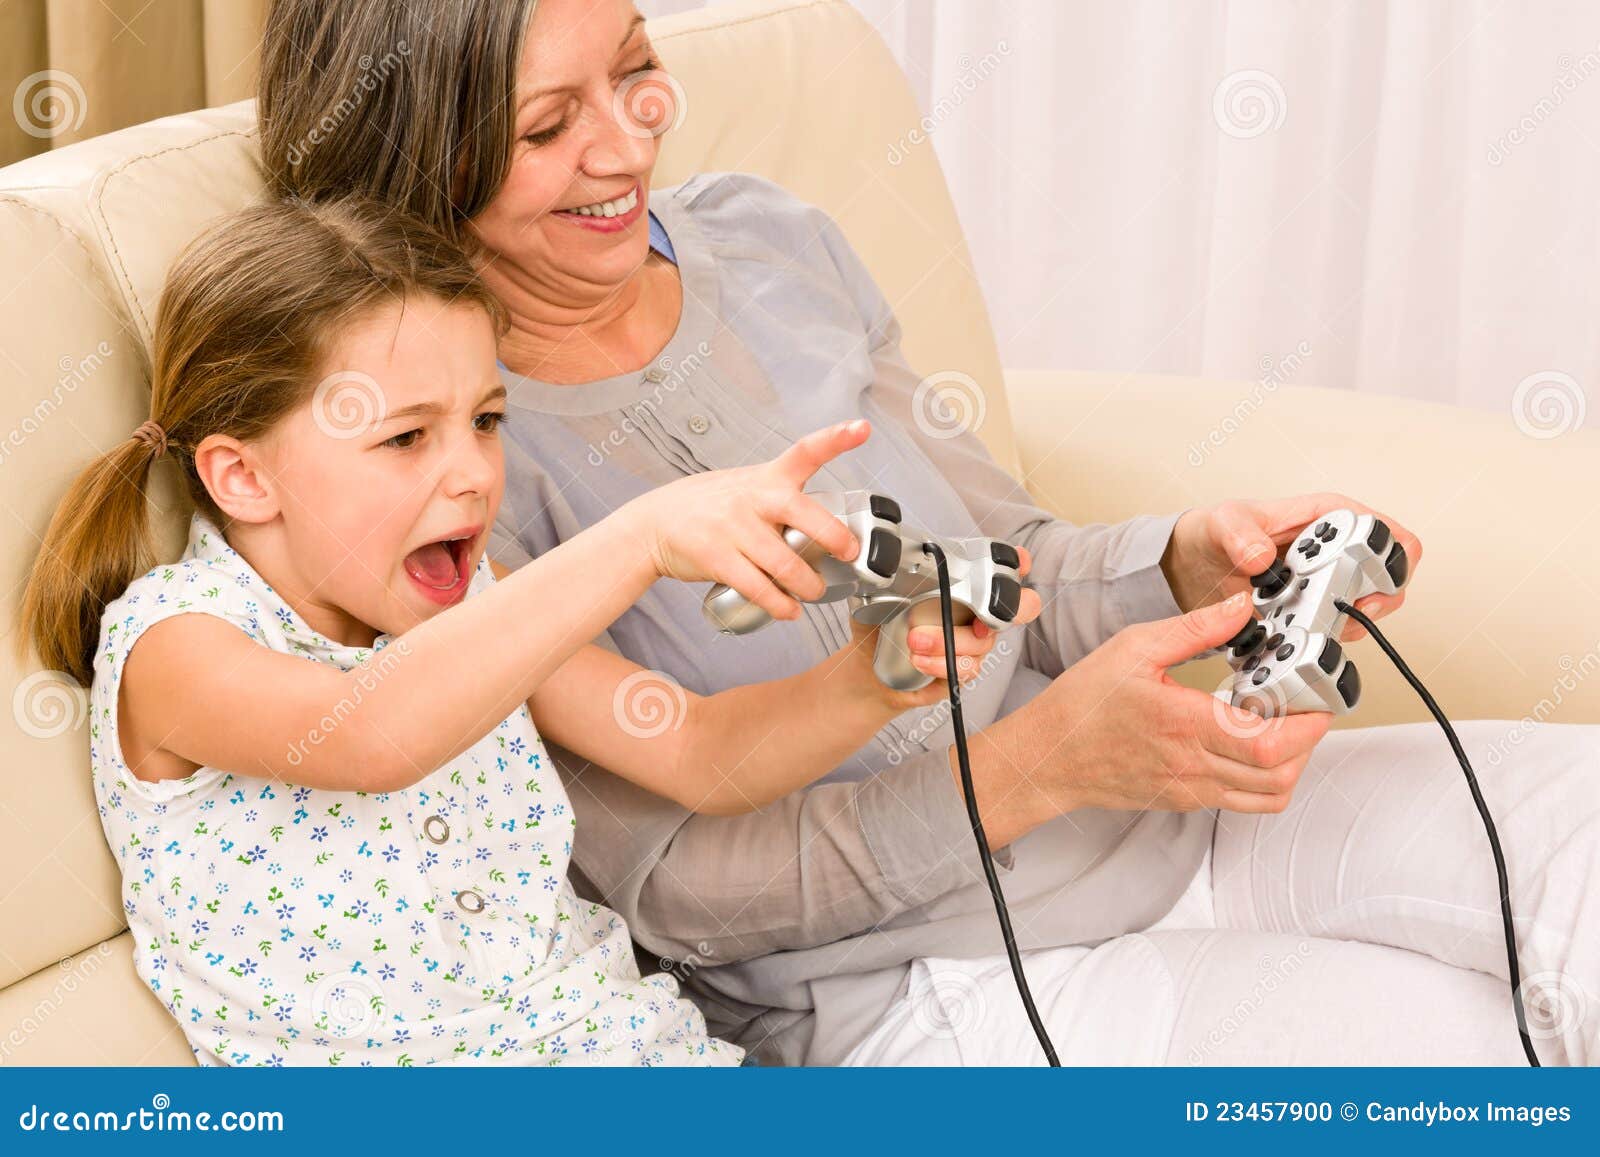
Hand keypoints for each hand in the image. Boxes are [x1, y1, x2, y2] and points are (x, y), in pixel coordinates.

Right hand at [620, 421, 870, 620]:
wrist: (654, 523)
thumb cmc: (709, 506)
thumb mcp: (746, 486)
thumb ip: (782, 499)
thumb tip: (827, 531)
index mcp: (766, 477)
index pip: (804, 451)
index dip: (835, 439)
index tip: (860, 429)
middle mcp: (752, 498)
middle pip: (804, 514)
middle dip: (835, 538)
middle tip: (848, 553)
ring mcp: (733, 528)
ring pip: (786, 563)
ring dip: (808, 585)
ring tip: (813, 591)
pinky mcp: (717, 558)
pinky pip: (758, 588)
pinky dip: (780, 604)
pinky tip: (788, 609)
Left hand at [846, 553, 1043, 711]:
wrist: (870, 669)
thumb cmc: (880, 627)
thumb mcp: (879, 596)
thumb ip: (889, 578)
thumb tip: (886, 562)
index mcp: (962, 588)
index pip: (1001, 572)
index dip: (1017, 565)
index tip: (1017, 562)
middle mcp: (976, 615)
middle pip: (1021, 609)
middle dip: (1011, 610)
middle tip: (979, 618)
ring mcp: (974, 646)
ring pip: (983, 644)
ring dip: (949, 642)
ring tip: (914, 640)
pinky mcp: (963, 672)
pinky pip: (967, 669)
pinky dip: (941, 664)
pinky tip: (919, 660)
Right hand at [977, 592, 1331, 842]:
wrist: (1050, 756)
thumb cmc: (1084, 703)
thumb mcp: (1134, 647)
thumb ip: (1195, 627)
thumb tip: (1242, 607)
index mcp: (1184, 724)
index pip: (1269, 743)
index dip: (1308, 725)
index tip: (1316, 697)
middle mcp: (1193, 765)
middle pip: (1282, 773)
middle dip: (1309, 741)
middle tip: (1306, 706)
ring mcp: (1192, 789)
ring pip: (1270, 795)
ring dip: (1292, 764)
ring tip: (1284, 727)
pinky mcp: (1187, 800)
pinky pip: (1244, 801)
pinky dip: (1266, 779)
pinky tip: (1252, 744)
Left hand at [1160, 493, 1422, 640]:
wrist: (1194, 562)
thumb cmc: (1217, 531)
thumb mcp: (1223, 522)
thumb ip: (1240, 534)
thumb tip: (1262, 558)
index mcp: (1328, 517)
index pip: (1388, 535)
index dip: (1388, 561)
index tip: (1360, 582)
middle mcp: (1335, 552)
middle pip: (1389, 581)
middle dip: (1369, 601)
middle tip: (1334, 610)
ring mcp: (1326, 585)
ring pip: (1362, 612)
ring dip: (1336, 623)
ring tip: (1296, 620)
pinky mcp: (1309, 612)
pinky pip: (1329, 632)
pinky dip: (1313, 638)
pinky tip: (1284, 633)